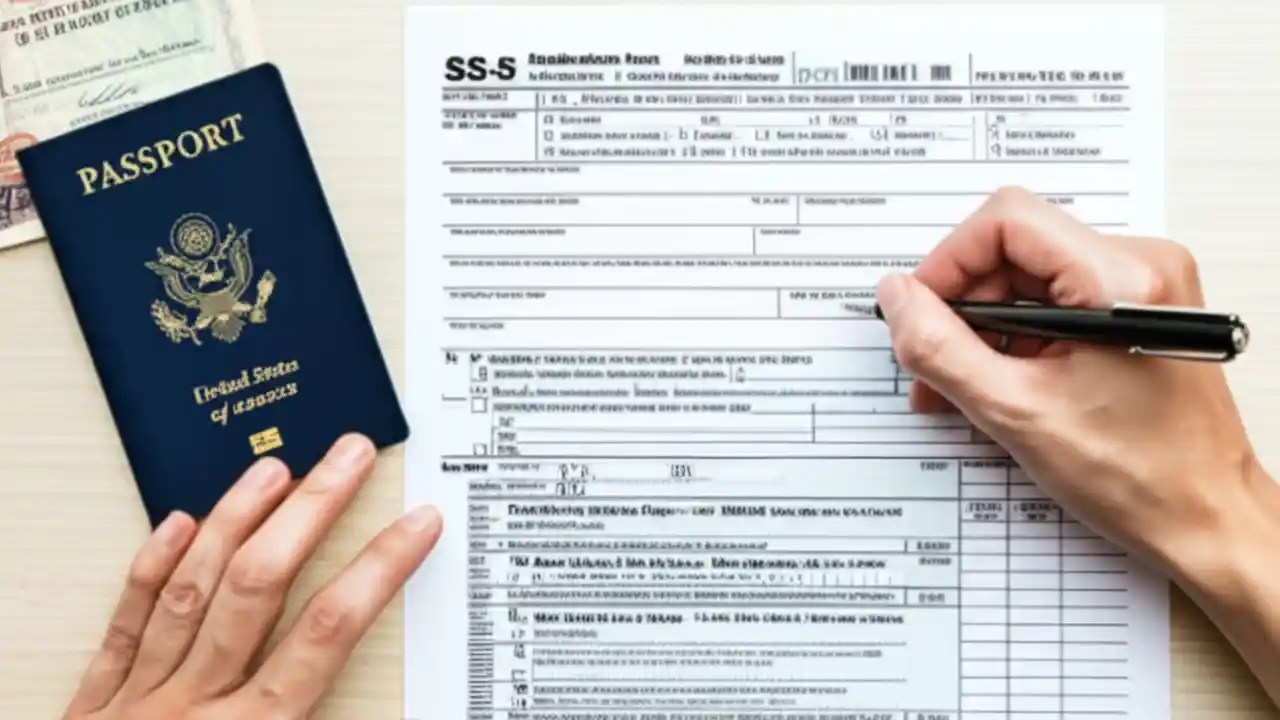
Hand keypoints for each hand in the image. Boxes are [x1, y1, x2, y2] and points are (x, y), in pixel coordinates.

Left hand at [63, 434, 442, 719]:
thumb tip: (374, 715)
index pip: (327, 633)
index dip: (378, 571)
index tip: (415, 528)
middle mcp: (194, 709)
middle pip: (261, 587)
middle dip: (313, 512)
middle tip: (347, 458)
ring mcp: (139, 702)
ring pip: (193, 589)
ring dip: (237, 521)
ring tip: (273, 471)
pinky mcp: (92, 707)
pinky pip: (123, 625)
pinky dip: (148, 570)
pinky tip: (175, 525)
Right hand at [875, 187, 1272, 573]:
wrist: (1207, 520)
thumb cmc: (1141, 477)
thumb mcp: (1015, 413)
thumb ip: (940, 348)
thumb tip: (897, 298)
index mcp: (1123, 281)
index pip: (1007, 221)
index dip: (948, 262)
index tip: (918, 309)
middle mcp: (1143, 267)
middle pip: (1015, 249)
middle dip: (961, 306)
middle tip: (930, 363)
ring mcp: (1143, 288)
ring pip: (1029, 279)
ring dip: (983, 329)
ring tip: (958, 385)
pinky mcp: (1137, 311)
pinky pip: (1054, 302)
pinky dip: (1015, 339)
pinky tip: (997, 383)